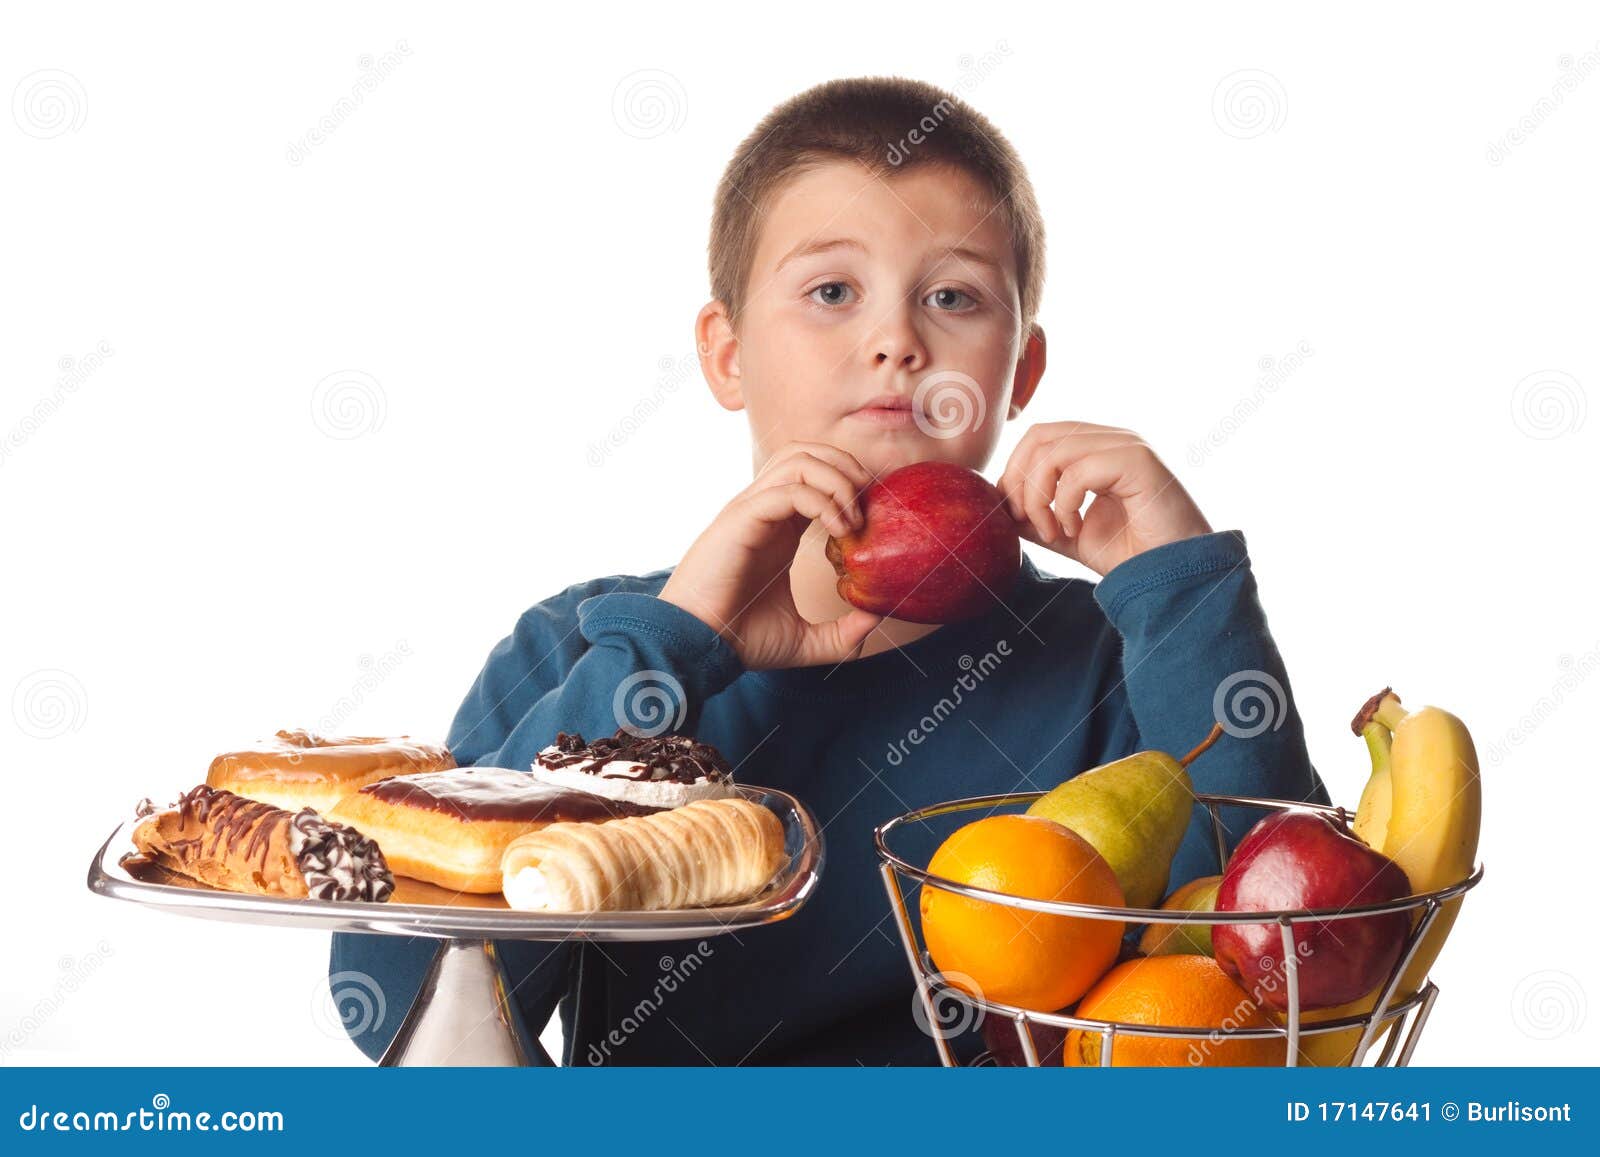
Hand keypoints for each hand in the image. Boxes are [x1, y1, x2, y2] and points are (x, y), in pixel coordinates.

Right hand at [659, 442, 882, 669]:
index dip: (850, 485)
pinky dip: (821, 501)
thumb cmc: (741, 640)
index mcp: (778, 527)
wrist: (700, 648)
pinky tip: (838, 530)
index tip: (874, 520)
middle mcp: (764, 510)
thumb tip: (875, 617)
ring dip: (836, 478)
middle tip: (868, 505)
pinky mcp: (742, 519)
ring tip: (853, 518)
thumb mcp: (806, 642)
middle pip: (808, 452)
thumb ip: (843, 634)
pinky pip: (788, 489)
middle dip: (847, 467)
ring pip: (798, 459)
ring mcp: (751, 510)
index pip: (815, 475)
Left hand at [997, 421, 1211, 575]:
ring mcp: (1126, 445)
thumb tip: (996, 502)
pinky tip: (1075, 528)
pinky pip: (1079, 470)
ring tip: (1053, 532)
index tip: (1012, 515)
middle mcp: (1110, 439)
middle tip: (1024, 521)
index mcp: (1095, 448)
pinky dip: (1064, 503)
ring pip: (1054, 450)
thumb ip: (1034, 513)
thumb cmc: (1128, 554)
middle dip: (1020, 481)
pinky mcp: (1138, 461)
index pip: (1037, 437)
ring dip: (1039, 497)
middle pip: (1039, 435)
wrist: (1171, 575)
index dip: (1014, 472)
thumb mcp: (1065, 532)